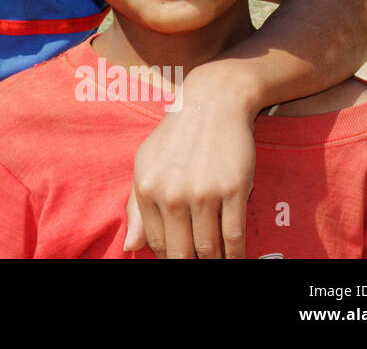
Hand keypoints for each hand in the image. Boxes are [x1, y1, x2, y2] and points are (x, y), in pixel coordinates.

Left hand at [124, 72, 256, 258]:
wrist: (213, 103)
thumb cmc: (176, 137)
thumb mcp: (146, 164)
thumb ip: (136, 206)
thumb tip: (131, 247)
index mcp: (147, 188)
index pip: (155, 242)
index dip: (168, 256)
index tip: (179, 257)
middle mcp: (172, 193)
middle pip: (181, 252)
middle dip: (191, 263)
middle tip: (198, 262)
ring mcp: (204, 193)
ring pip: (209, 249)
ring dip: (214, 261)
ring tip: (216, 261)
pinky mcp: (234, 190)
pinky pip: (234, 237)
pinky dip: (235, 255)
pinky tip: (234, 257)